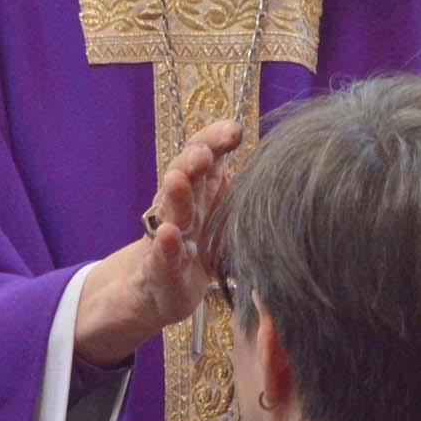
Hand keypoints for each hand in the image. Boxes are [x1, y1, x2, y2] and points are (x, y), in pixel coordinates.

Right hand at [74, 119, 241, 366]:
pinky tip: (169, 234)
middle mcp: (182, 207)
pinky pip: (164, 256)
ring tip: (177, 179)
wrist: (153, 290)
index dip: (215, 140)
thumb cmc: (193, 245)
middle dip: (192, 162)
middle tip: (201, 152)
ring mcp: (169, 238)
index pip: (204, 156)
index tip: (233, 130)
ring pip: (173, 211)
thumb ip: (231, 183)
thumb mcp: (216, 213)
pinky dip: (167, 246)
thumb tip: (267, 152)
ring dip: (176, 194)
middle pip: (185, 177)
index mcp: (200, 190)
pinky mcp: (161, 271)